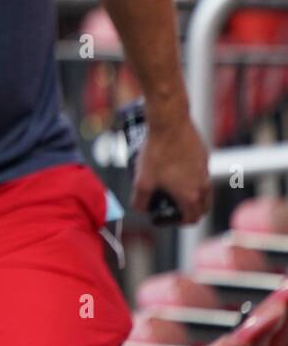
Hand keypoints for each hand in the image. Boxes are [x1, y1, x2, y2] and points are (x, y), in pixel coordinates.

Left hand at [132, 103, 211, 223]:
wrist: (170, 123)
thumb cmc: (156, 152)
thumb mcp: (141, 180)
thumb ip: (140, 200)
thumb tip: (141, 210)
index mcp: (190, 196)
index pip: (190, 219)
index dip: (173, 222)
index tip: (160, 217)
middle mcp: (203, 185)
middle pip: (201, 208)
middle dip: (186, 212)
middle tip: (169, 207)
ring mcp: (206, 170)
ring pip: (204, 191)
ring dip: (190, 195)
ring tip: (170, 189)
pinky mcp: (204, 156)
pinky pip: (200, 173)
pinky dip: (191, 178)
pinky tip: (172, 169)